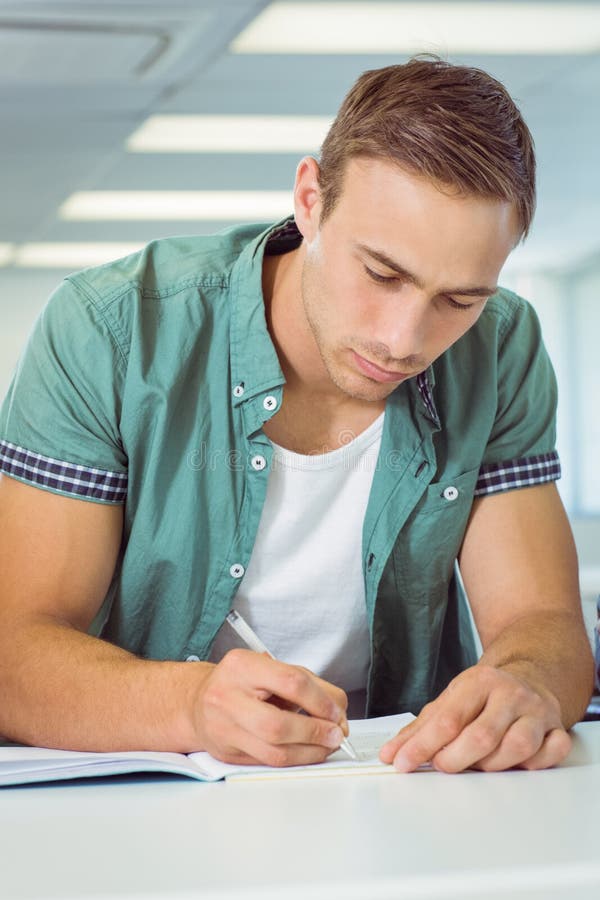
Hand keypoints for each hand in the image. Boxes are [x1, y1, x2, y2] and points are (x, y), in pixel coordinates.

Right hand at [194, 648, 348, 766]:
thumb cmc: (242, 683)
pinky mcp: (226, 754)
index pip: (291, 682)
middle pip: (278, 725)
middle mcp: (226, 697)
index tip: (337, 712)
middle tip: (336, 734)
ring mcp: (222, 728)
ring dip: (310, 752)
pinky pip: (268, 763)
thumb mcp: (273, 670)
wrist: (198, 701)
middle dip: (315, 732)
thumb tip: (339, 713)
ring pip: (274, 752)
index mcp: (242, 666)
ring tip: (327, 745)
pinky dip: (295, 760)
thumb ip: (309, 685)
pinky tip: (308, 752)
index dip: (321, 701)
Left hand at [379, 663, 571, 772]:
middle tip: (442, 767)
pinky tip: (519, 762)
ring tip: (478, 763)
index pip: (447, 719)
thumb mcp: (449, 701)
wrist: (528, 676)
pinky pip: (552, 752)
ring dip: (492, 766)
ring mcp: (535, 711)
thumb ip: (419, 729)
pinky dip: (536, 763)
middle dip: (455, 760)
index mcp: (478, 682)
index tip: (403, 763)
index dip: (422, 746)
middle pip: (481, 736)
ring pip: (517, 747)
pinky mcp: (557, 727)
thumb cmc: (484, 696)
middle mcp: (509, 694)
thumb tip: (390, 754)